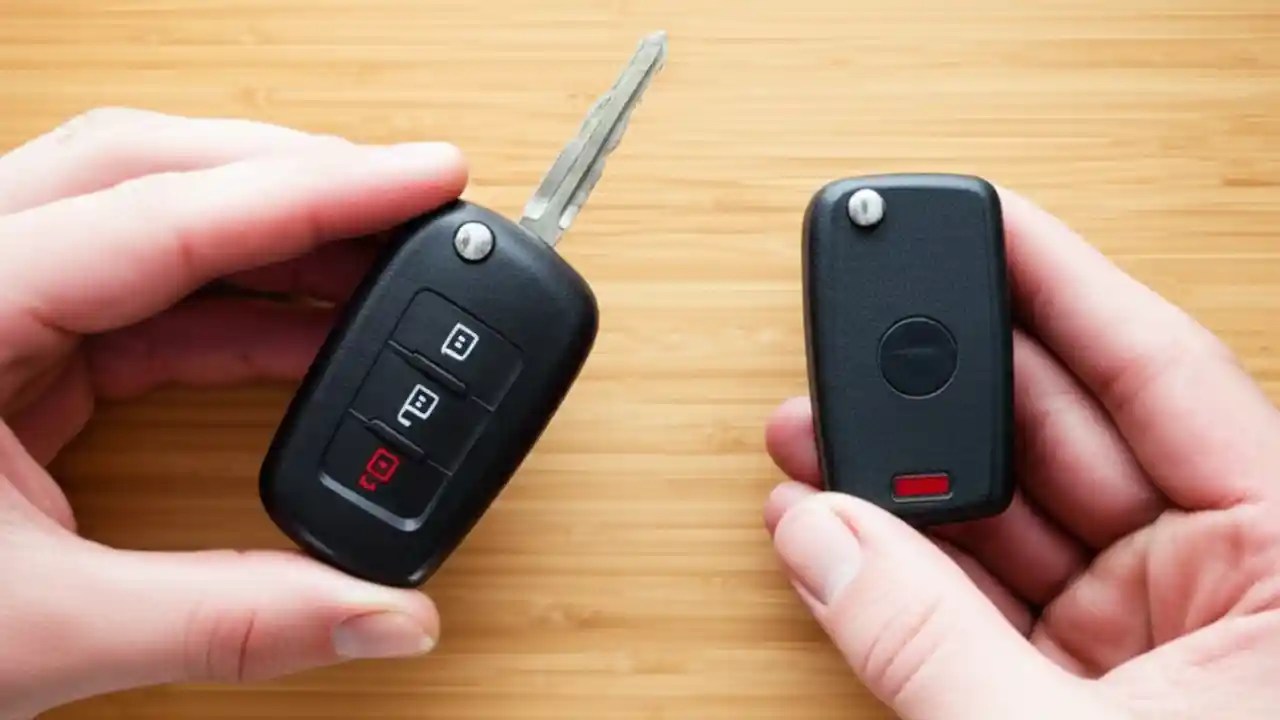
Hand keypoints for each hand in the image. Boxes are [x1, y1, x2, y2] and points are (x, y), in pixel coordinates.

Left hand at [0, 107, 467, 717]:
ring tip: (385, 267)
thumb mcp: (37, 629)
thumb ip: (228, 619)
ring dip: (277, 242)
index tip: (422, 176)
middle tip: (416, 202)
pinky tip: (314, 336)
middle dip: (298, 182)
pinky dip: (240, 312)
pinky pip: (144, 299)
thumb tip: (383, 613)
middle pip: (153, 173)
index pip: (160, 215)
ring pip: (152, 224)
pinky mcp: (10, 354)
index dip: (310, 192)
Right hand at [764, 188, 1279, 718]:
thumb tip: (823, 537)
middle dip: (950, 385)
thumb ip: (932, 641)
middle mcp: (1229, 580)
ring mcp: (1155, 637)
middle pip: (1066, 433)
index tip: (988, 220)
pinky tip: (838, 526)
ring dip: (907, 478)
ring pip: (1013, 515)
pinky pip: (989, 596)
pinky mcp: (1094, 690)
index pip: (1163, 371)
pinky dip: (910, 564)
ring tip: (817, 433)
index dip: (1064, 282)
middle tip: (872, 332)